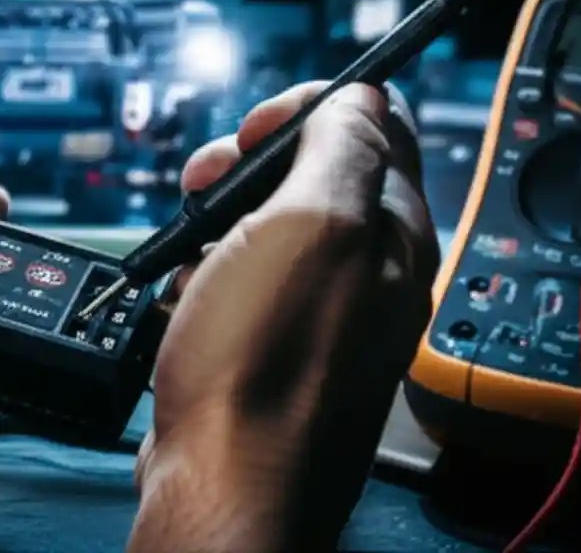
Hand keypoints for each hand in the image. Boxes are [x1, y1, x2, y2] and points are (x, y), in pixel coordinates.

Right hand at [129, 82, 439, 551]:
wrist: (224, 481)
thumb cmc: (264, 361)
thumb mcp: (311, 225)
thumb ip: (344, 148)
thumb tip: (363, 99)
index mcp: (393, 233)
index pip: (377, 127)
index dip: (311, 107)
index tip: (257, 128)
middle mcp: (369, 272)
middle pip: (314, 174)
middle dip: (252, 163)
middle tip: (209, 181)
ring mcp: (321, 313)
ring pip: (270, 228)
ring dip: (221, 219)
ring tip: (189, 244)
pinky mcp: (275, 348)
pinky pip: (243, 282)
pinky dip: (209, 273)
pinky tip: (188, 293)